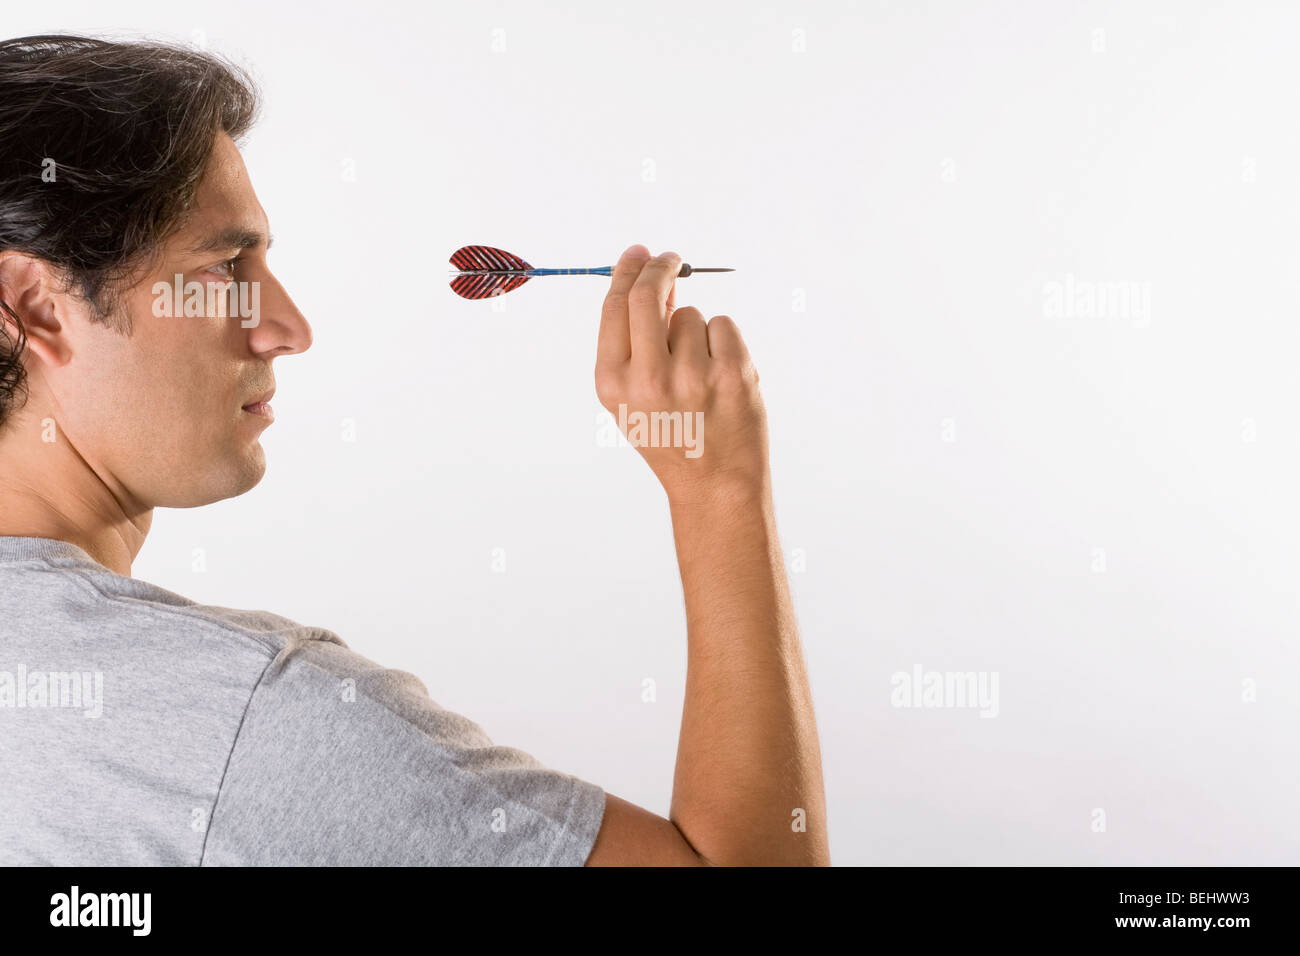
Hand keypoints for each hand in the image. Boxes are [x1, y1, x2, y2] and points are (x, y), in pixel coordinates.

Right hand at [595, 245, 768, 506]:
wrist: (713, 483)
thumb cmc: (670, 434)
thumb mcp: (632, 396)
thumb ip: (633, 341)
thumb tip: (648, 277)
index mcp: (613, 384)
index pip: (615, 307)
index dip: (627, 271)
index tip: (639, 253)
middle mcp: (648, 379)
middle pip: (648, 294)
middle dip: (660, 266)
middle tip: (671, 259)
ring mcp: (692, 376)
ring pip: (690, 314)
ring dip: (695, 332)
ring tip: (698, 374)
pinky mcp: (732, 373)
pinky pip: (722, 326)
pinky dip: (722, 342)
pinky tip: (720, 377)